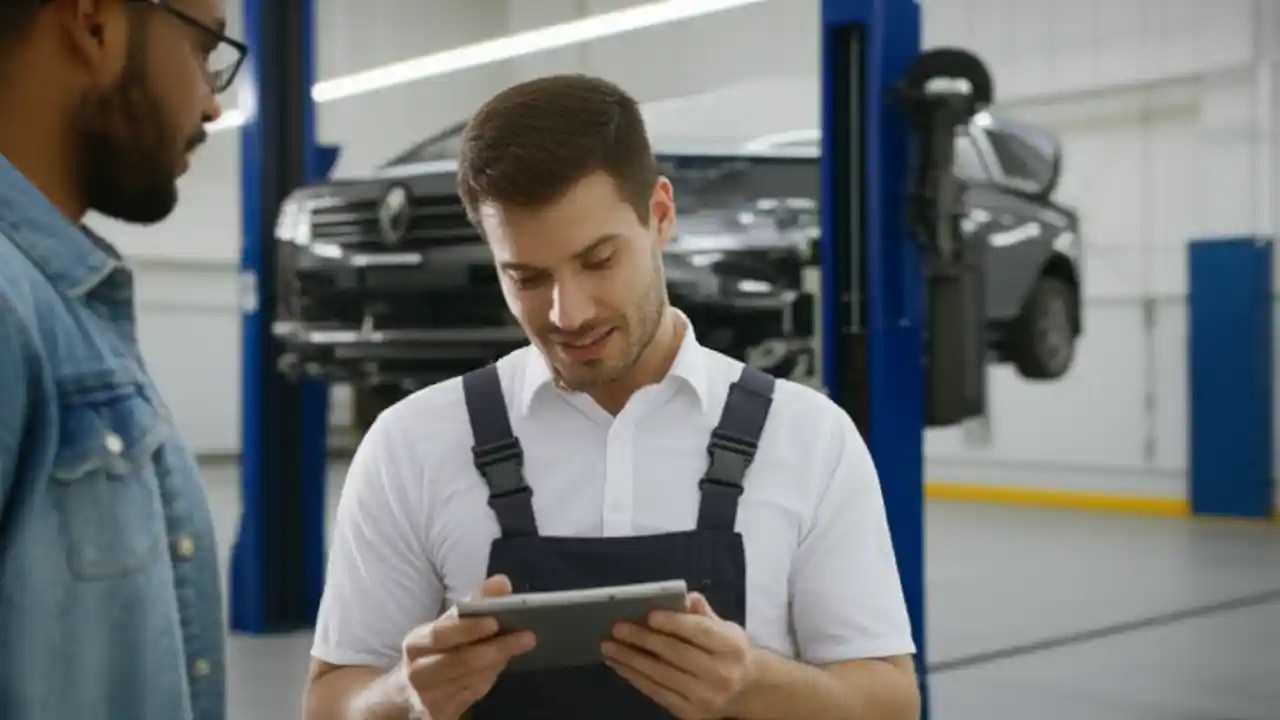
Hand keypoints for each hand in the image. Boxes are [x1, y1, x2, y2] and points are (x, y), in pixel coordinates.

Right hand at [400, 574, 535, 719]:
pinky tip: (503, 663)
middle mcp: (418, 672)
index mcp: (416, 644)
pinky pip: (473, 695)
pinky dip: (490, 677)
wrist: (405, 697)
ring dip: (498, 661)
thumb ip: (473, 603)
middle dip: (496, 648)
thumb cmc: (432, 653)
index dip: (467, 628)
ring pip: (472, 678)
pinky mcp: (440, 716)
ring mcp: (428, 698)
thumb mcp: (444, 628)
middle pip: (461, 660)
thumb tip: (502, 582)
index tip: (495, 621)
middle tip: (527, 636)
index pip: (440, 634)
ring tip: (522, 644)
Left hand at [602, 592, 754, 718]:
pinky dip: (636, 678)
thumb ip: (701, 613)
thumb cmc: (729, 651)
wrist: (746, 690)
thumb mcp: (724, 627)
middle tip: (617, 628)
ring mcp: (704, 697)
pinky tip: (620, 666)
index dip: (674, 623)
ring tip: (609, 648)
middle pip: (675, 654)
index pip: (699, 632)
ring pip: (661, 676)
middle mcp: (720, 673)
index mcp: (730, 646)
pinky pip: (657, 693)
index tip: (649, 615)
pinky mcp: (690, 713)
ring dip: (630, 660)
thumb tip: (682, 596)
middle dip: (642, 640)